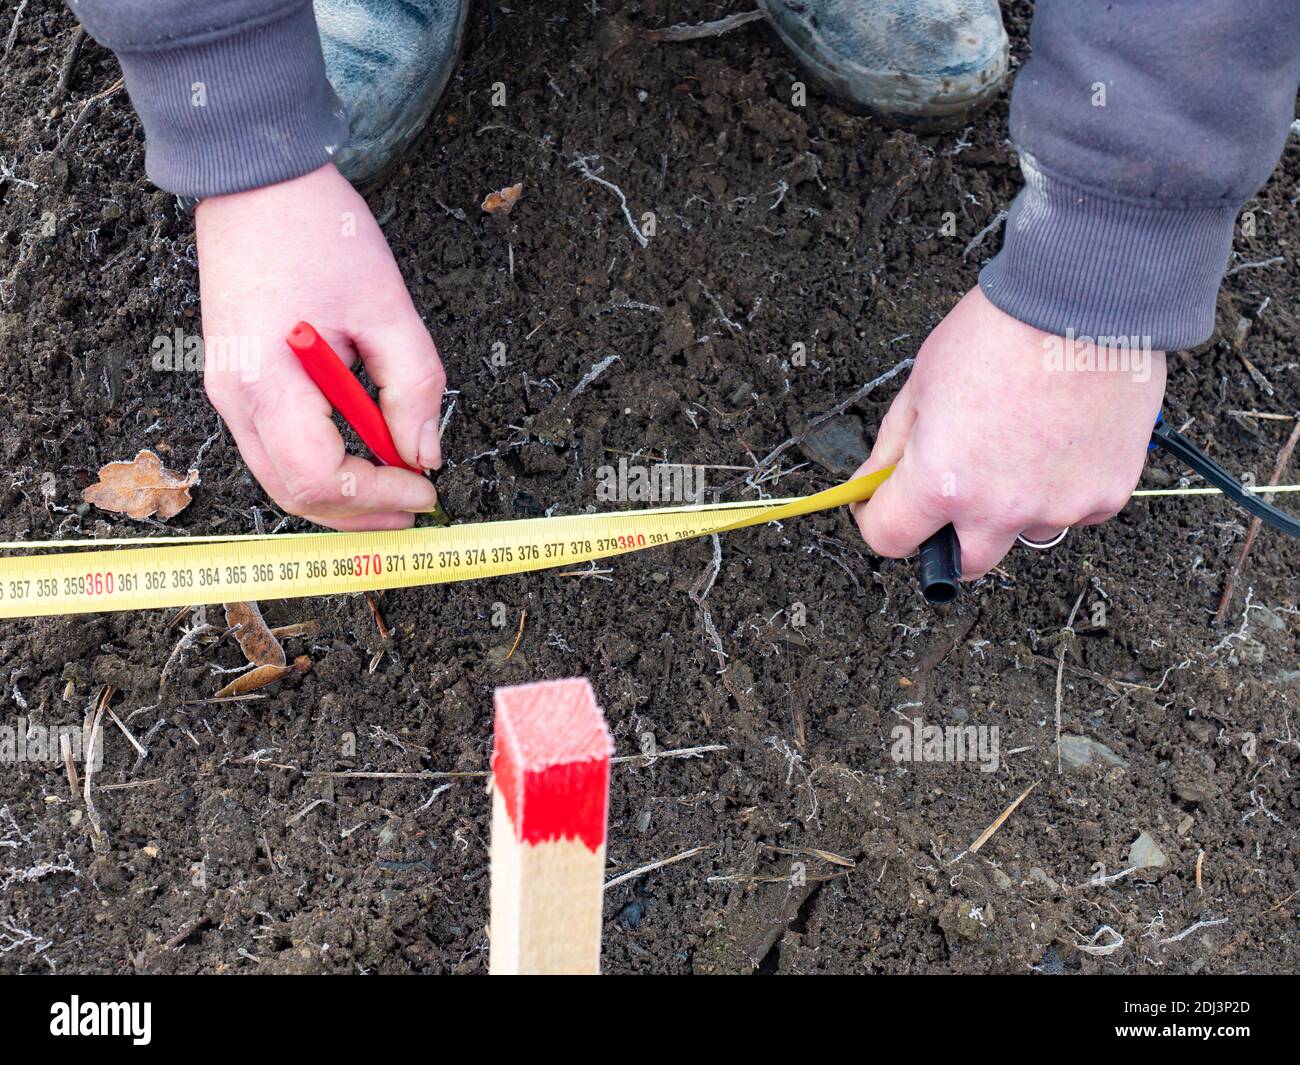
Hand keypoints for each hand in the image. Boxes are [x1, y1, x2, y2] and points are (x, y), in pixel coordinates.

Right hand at [196, 164, 443, 529]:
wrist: (257, 182)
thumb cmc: (320, 232)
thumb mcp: (388, 307)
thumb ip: (413, 388)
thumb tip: (425, 454)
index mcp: (268, 382)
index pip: (320, 479)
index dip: (377, 496)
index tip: (426, 488)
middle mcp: (236, 399)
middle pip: (295, 494)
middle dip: (360, 512)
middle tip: (416, 506)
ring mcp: (229, 394)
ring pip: (282, 479)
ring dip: (342, 495)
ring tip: (398, 485)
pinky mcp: (237, 384)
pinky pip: (278, 449)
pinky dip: (323, 466)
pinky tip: (365, 455)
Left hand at [852, 287, 1165, 578]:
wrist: (1085, 300)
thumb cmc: (1001, 331)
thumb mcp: (921, 384)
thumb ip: (893, 446)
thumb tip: (872, 482)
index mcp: (942, 483)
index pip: (890, 541)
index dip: (878, 521)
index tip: (882, 506)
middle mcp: (1000, 509)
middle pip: (963, 563)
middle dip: (949, 538)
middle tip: (954, 495)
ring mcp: (1057, 507)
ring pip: (1025, 531)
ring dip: (1014, 506)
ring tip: (1020, 443)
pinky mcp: (1106, 495)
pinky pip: (1075, 509)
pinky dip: (1064, 485)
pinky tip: (1062, 438)